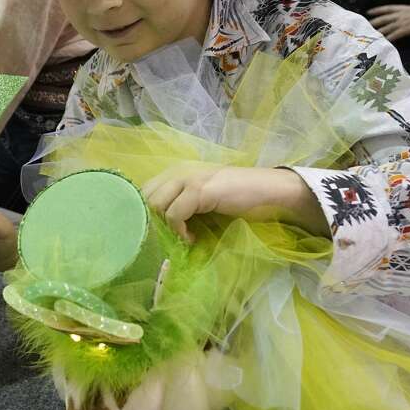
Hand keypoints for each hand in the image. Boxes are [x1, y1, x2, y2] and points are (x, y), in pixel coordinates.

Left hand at [142, 163, 327, 242]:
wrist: (268, 192)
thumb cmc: (235, 199)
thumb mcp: (199, 201)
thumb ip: (177, 204)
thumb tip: (153, 227)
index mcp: (174, 172)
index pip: (141, 191)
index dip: (143, 214)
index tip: (156, 233)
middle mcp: (177, 171)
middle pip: (144, 198)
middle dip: (150, 221)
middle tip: (168, 237)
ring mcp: (188, 178)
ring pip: (154, 205)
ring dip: (165, 227)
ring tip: (183, 237)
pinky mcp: (200, 190)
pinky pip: (174, 214)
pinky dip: (179, 231)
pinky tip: (192, 238)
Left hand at [367, 4, 409, 41]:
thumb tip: (409, 17)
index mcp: (403, 8)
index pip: (387, 8)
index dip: (377, 10)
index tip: (369, 12)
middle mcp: (400, 15)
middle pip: (384, 18)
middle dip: (374, 22)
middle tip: (366, 25)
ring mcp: (402, 22)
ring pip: (387, 27)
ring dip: (379, 32)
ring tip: (371, 36)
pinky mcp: (405, 29)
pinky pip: (395, 34)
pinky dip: (389, 38)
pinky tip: (384, 41)